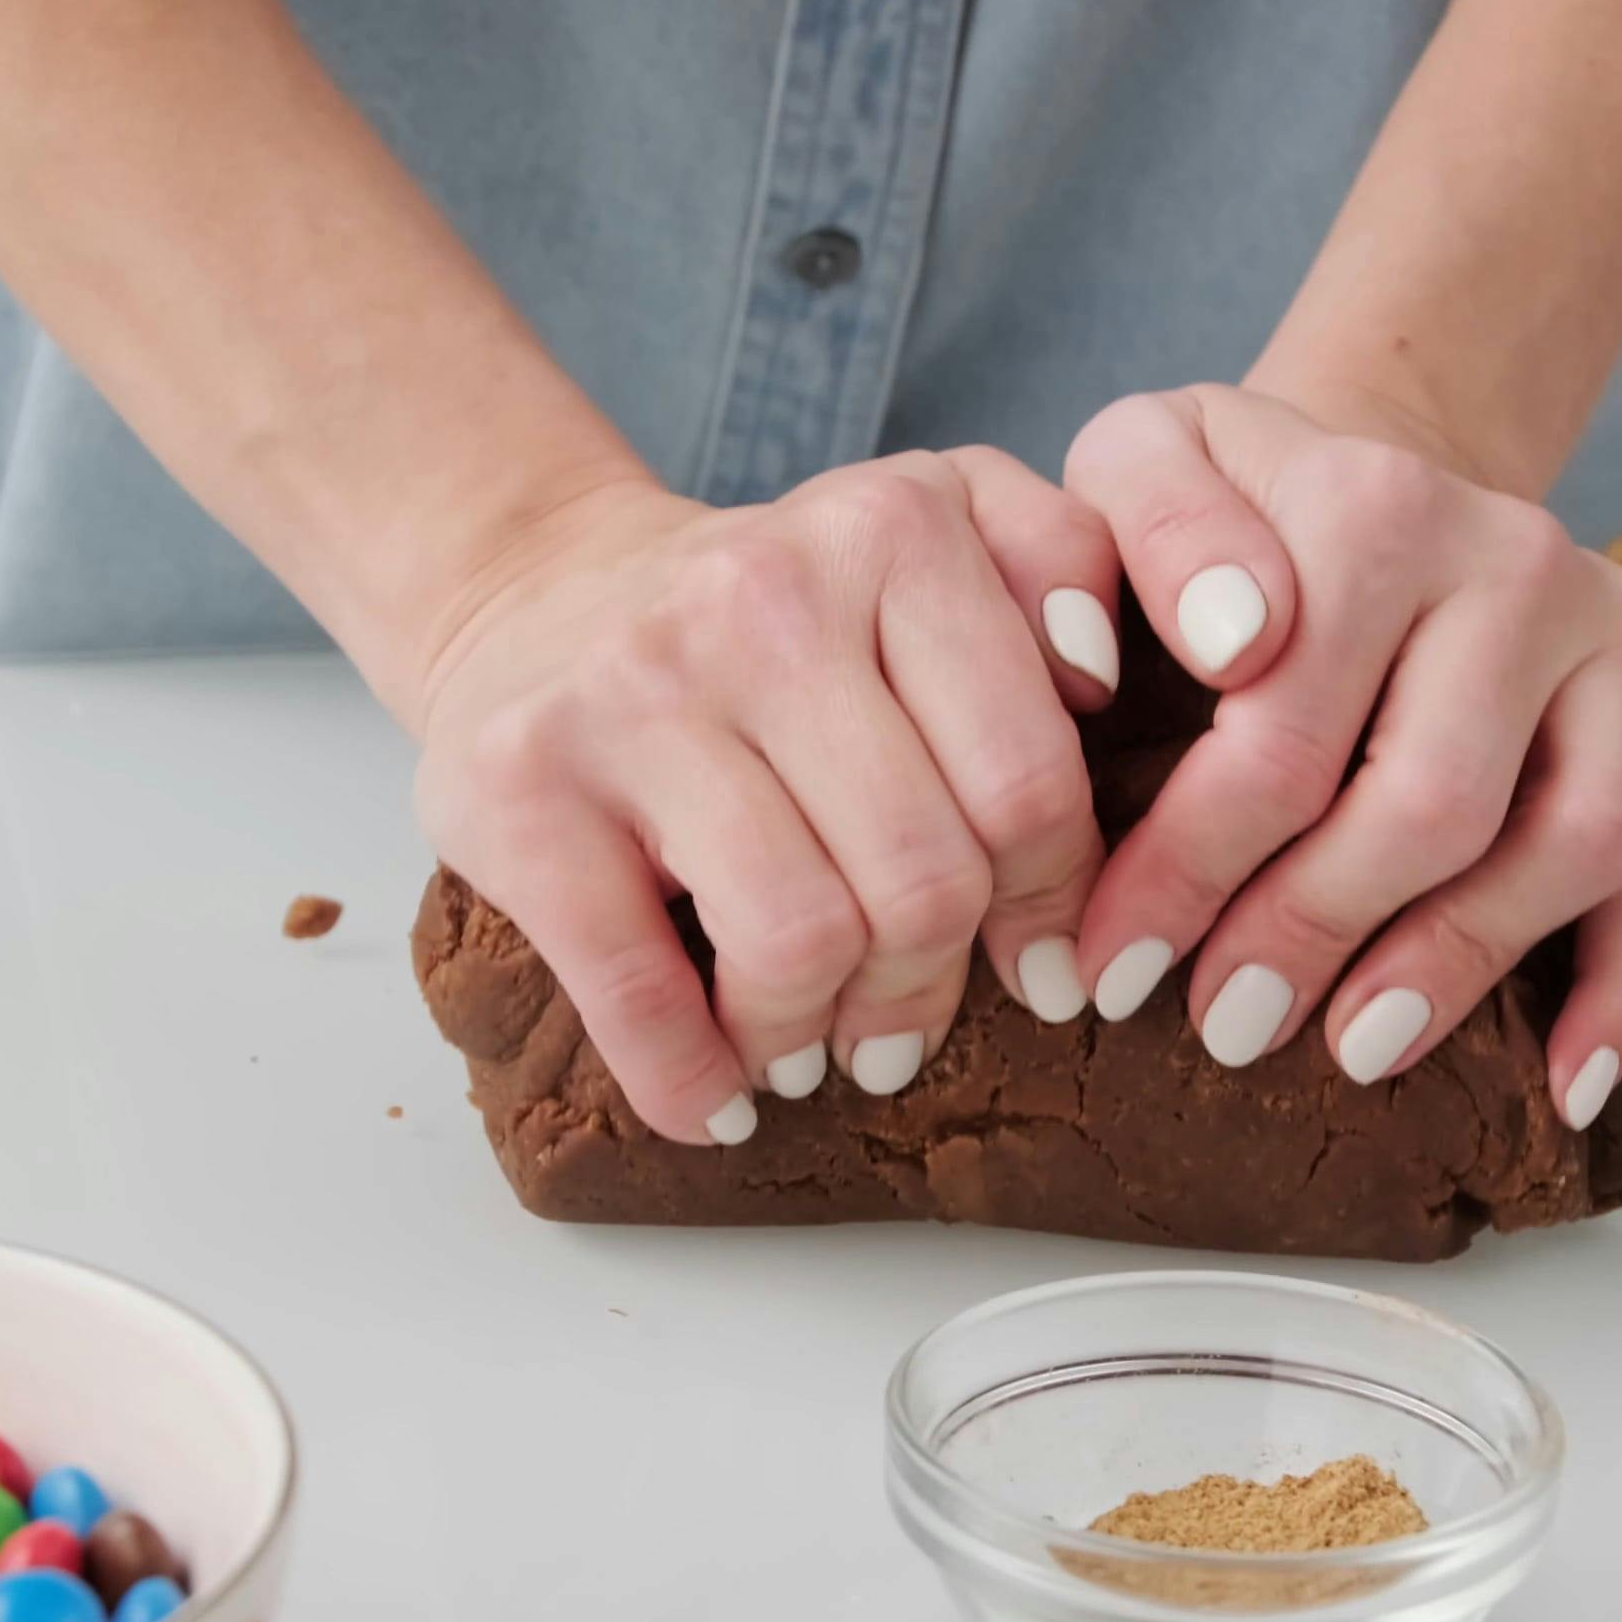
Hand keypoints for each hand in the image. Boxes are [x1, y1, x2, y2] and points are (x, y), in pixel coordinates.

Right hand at [409, 456, 1123, 1143]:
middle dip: (926, 985)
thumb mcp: (934, 522)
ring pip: (799, 941)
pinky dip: (688, 1079)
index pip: (1027, 782)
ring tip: (807, 1045)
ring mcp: (633, 689)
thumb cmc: (771, 608)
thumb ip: (1059, 561)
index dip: (1045, 905)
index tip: (1031, 958)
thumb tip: (1101, 692)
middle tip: (903, 1020)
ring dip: (813, 1036)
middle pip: (923, 879)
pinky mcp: (520, 785)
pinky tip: (714, 1099)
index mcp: (893, 527)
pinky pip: (639, 990)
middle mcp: (762, 592)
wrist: (533, 588)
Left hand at [1058, 384, 1621, 1127]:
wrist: (1374, 489)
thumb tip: (1229, 643)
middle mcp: (1517, 563)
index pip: (1285, 717)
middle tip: (1219, 1027)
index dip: (1189, 860)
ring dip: (1453, 967)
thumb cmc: (1234, 518)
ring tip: (1352, 1051)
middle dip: (1310, 930)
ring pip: (1564, 844)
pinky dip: (1614, 998)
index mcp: (1379, 501)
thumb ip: (1147, 524)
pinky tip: (1553, 1091)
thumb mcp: (1145, 461)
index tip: (1115, 966)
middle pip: (1429, 794)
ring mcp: (1609, 649)